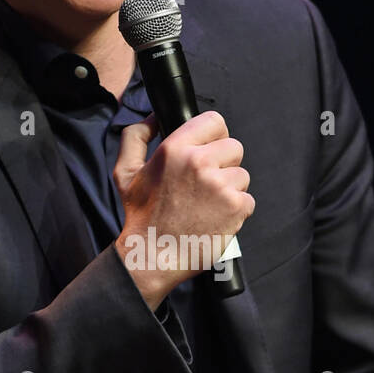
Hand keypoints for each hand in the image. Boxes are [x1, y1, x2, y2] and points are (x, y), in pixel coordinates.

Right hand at [113, 110, 253, 308]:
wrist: (153, 256)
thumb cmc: (141, 217)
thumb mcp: (125, 172)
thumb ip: (136, 137)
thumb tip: (153, 116)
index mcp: (175, 149)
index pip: (214, 121)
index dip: (214, 135)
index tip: (208, 150)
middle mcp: (199, 162)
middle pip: (234, 147)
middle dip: (224, 164)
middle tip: (205, 184)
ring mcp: (220, 185)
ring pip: (242, 175)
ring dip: (230, 189)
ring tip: (208, 204)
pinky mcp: (235, 207)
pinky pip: (248, 199)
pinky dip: (236, 210)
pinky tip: (215, 218)